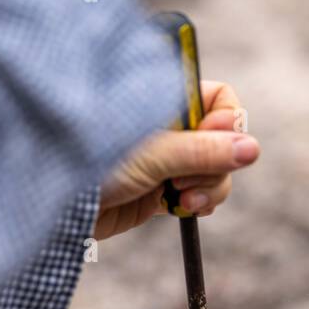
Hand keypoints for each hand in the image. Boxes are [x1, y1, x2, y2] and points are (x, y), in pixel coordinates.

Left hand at [95, 80, 259, 240]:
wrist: (55, 209)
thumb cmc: (91, 165)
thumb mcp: (153, 155)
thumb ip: (204, 151)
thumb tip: (253, 149)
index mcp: (163, 99)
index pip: (219, 100)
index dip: (226, 123)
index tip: (214, 144)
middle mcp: (168, 126)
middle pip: (223, 142)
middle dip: (215, 166)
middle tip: (186, 181)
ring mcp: (164, 159)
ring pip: (214, 172)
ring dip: (209, 189)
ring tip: (182, 200)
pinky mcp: (158, 190)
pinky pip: (197, 195)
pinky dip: (198, 204)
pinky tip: (184, 209)